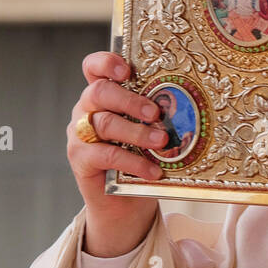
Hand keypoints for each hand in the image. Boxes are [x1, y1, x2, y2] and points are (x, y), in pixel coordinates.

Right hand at [67, 52, 163, 256]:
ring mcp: (80, 135)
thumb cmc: (138, 158)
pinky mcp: (81, 160)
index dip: (106, 63)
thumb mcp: (146, 131)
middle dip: (129, 99)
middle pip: (99, 92)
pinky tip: (152, 169)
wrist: (122, 204)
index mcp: (102, 96)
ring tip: (161, 141)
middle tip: (155, 112)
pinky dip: (133, 161)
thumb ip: (153, 116)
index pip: (93, 67)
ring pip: (104, 123)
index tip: (127, 70)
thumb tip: (186, 107)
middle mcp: (86, 110)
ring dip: (136, 131)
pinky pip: (106, 155)